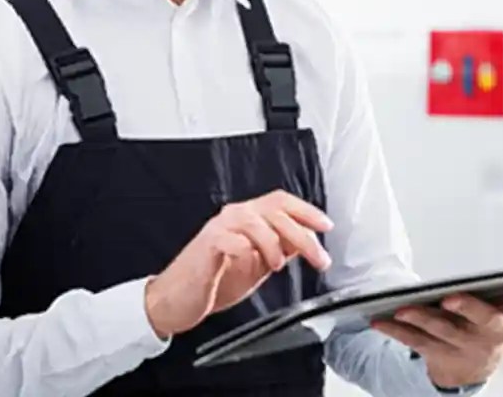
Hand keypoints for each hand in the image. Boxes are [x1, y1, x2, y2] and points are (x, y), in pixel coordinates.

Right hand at [144, 190, 333, 338]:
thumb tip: (307, 241)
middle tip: (319, 258)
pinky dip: (249, 251)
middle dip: (303, 235)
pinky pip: (233, 240)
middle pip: (275, 211)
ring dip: (275, 245)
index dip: (306, 211)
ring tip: (277, 266)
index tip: (326, 226)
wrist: (176, 300)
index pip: (281, 201)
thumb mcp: (257, 264)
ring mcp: (219, 228)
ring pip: (257, 222)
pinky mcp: (207, 245)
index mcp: (246, 218)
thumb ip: (279, 249)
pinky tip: (253, 264)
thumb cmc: (214, 281)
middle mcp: (233, 217)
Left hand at [371, 276, 502, 388]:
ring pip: (445, 333)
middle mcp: (496, 335)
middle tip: (450, 297)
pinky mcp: (442, 358)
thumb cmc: (484, 322)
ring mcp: (468, 349)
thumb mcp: (501, 305)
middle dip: (471, 309)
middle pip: (488, 322)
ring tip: (400, 308)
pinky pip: (416, 343)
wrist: (468, 368)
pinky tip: (378, 319)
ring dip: (422, 320)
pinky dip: (396, 330)